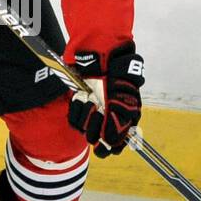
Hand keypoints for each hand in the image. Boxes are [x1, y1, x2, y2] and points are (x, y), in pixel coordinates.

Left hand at [67, 42, 144, 157]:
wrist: (102, 52)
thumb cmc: (118, 70)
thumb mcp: (124, 95)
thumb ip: (119, 119)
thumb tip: (110, 139)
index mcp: (125, 116)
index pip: (117, 142)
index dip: (110, 147)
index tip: (104, 148)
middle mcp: (108, 117)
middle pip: (99, 139)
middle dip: (96, 129)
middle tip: (99, 112)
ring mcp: (93, 112)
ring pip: (85, 129)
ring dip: (86, 116)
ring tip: (90, 100)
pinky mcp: (80, 105)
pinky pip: (75, 119)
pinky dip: (77, 109)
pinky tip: (82, 97)